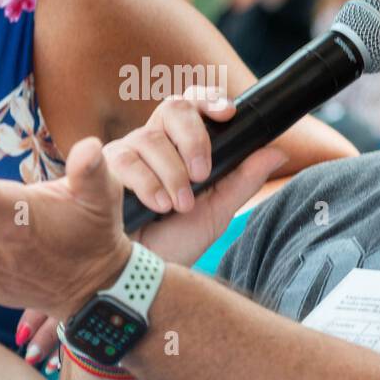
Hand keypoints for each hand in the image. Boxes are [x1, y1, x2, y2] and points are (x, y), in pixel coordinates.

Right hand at [14, 86, 286, 367]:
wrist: (139, 279)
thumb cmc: (174, 243)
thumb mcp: (216, 213)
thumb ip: (244, 180)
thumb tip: (278, 150)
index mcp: (180, 146)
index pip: (192, 107)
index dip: (208, 101)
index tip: (228, 114)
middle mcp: (152, 143)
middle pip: (172, 108)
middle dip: (193, 137)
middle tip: (202, 173)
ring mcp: (126, 154)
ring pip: (149, 138)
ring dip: (171, 172)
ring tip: (178, 205)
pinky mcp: (101, 171)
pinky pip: (124, 159)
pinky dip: (147, 182)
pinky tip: (157, 205)